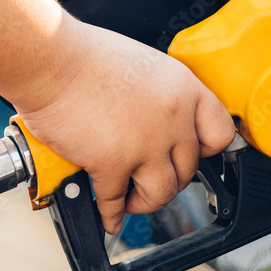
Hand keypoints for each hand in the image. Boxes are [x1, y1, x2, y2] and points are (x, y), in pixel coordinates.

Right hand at [8, 15, 234, 234]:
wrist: (51, 59)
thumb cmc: (85, 55)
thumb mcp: (145, 66)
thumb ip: (160, 96)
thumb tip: (157, 120)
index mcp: (185, 90)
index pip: (219, 133)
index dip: (206, 151)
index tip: (195, 158)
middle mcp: (174, 118)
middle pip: (189, 168)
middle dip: (170, 178)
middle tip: (151, 178)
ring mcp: (147, 144)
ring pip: (163, 192)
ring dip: (147, 201)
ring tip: (132, 199)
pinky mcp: (113, 163)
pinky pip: (116, 201)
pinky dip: (112, 213)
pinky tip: (108, 215)